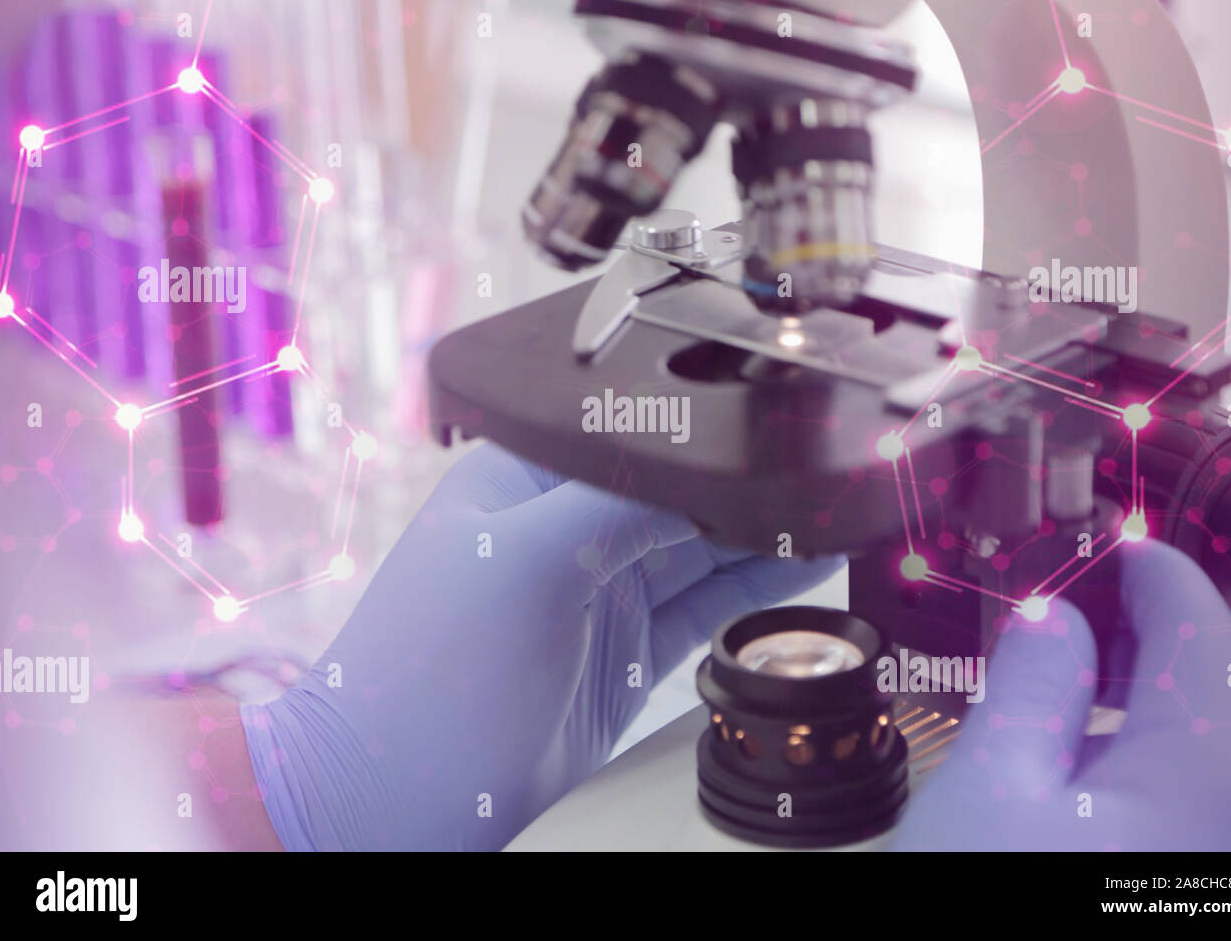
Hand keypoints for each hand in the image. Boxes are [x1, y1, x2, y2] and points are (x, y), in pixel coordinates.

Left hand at [243, 443, 843, 849]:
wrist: (397, 796)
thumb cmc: (430, 669)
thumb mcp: (524, 558)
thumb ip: (617, 504)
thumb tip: (709, 467)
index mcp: (526, 478)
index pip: (633, 440)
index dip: (705, 438)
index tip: (775, 434)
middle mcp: (566, 526)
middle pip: (676, 492)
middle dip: (746, 487)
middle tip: (823, 477)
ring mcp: (598, 592)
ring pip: (699, 550)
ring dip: (761, 537)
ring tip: (832, 516)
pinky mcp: (624, 654)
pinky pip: (702, 610)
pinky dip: (752, 594)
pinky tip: (800, 573)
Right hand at [891, 540, 1230, 849]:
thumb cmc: (990, 900)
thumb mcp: (988, 789)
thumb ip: (1030, 687)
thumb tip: (1054, 615)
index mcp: (1206, 767)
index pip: (1198, 626)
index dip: (1151, 570)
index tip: (1111, 543)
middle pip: (1224, 689)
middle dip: (1155, 641)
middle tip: (1075, 621)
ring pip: (1225, 748)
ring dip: (1162, 706)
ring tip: (1078, 698)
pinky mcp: (1219, 878)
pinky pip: (1215, 802)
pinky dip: (1167, 766)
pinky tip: (1098, 777)